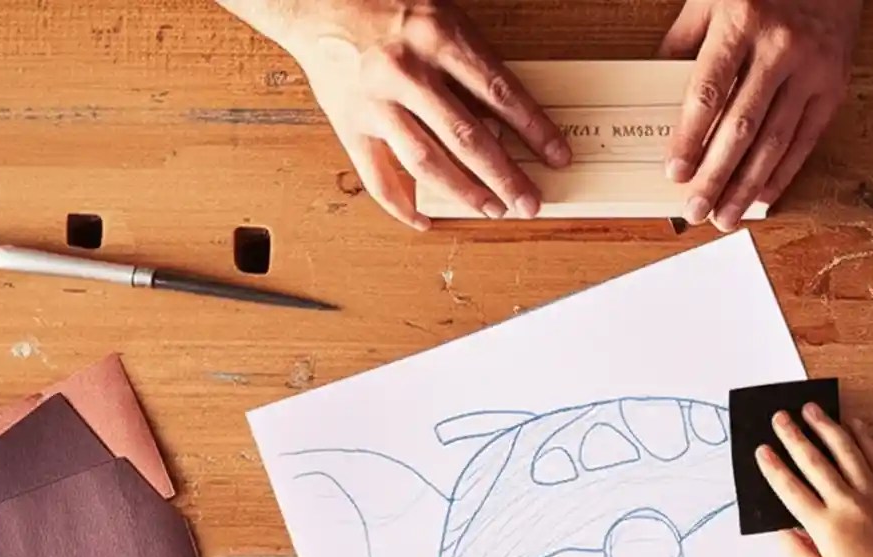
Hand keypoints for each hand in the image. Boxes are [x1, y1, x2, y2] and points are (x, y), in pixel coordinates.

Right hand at [222, 0, 570, 228]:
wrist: (315, 1)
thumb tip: (503, 122)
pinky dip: (402, 205)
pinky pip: (377, 176)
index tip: (557, 156)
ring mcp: (375, 103)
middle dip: (505, 176)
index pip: (500, 93)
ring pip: (428, 162)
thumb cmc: (386, 5)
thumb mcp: (441, 15)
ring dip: (466, 193)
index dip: (534, 129)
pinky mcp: (349, 125)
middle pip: (467, 137)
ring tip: (494, 209)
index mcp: (437, 37)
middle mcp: (407, 72)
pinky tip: (426, 219)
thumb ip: (470, 65)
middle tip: (530, 202)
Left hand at [659, 0, 860, 230]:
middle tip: (695, 209)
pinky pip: (806, 138)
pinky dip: (783, 172)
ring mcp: (812, 68)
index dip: (690, 138)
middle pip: (741, 125)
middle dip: (716, 175)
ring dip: (748, 185)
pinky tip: (763, 196)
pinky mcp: (834, 85)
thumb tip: (656, 89)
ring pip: (775, 140)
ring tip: (725, 216)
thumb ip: (683, 41)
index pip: (708, 92)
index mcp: (741, 21)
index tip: (674, 172)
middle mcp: (780, 48)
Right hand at [755, 404, 872, 556]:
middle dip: (793, 436)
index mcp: (827, 528)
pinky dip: (862, 435)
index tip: (761, 450)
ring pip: (844, 450)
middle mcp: (848, 504)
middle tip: (779, 417)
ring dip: (824, 426)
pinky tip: (851, 422)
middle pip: (814, 461)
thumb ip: (797, 554)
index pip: (791, 490)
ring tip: (810, 408)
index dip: (773, 468)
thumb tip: (780, 530)